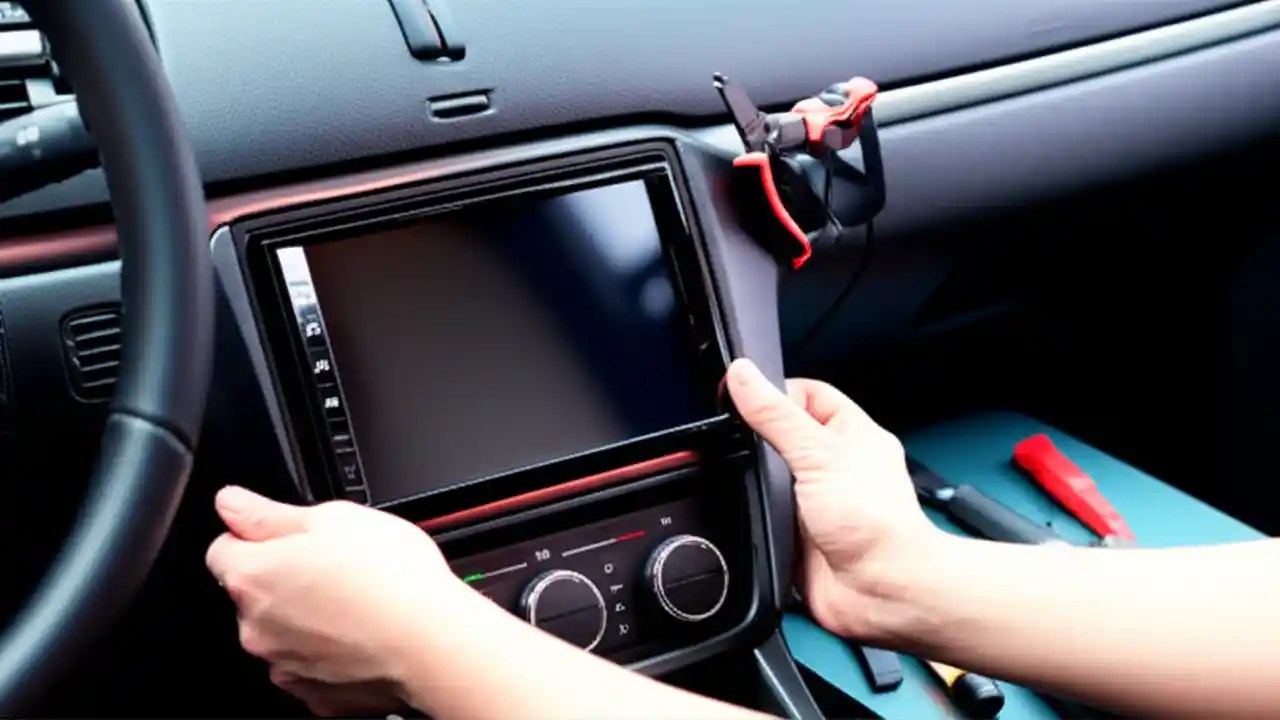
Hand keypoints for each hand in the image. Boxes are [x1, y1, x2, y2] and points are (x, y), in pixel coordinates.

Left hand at [205, 487, 463, 714]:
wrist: (433, 643)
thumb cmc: (391, 578)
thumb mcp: (334, 517)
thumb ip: (270, 513)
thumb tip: (231, 503)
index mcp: (254, 575)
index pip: (224, 547)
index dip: (257, 536)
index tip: (290, 536)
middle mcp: (256, 626)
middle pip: (254, 593)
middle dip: (285, 578)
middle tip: (337, 565)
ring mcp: (283, 665)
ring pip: (282, 631)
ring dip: (306, 617)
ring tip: (358, 601)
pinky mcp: (314, 694)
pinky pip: (310, 665)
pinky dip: (328, 652)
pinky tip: (362, 634)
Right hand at [724, 359, 939, 639]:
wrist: (882, 592)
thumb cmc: (877, 522)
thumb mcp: (818, 453)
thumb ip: (775, 415)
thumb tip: (742, 375)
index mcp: (851, 434)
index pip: (807, 393)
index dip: (775, 390)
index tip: (741, 392)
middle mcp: (834, 465)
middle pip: (783, 435)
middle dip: (758, 438)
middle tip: (736, 437)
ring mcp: (816, 501)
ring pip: (771, 478)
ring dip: (756, 482)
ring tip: (746, 480)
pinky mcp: (799, 534)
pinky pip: (766, 516)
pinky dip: (754, 516)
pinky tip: (749, 513)